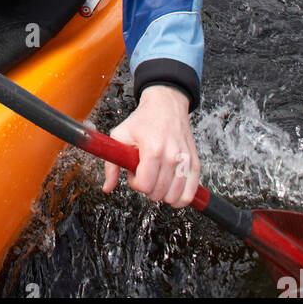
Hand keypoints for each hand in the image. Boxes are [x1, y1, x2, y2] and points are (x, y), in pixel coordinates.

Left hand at [102, 85, 200, 207]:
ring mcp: (185, 160)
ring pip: (174, 197)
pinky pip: (190, 193)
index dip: (135, 183)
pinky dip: (180, 198)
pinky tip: (172, 190)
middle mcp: (172, 156)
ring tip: (157, 177)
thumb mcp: (120, 135)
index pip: (144, 185)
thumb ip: (111, 164)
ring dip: (162, 193)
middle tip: (145, 172)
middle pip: (158, 193)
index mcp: (153, 149)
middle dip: (148, 187)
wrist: (166, 105)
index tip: (134, 172)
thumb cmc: (143, 120)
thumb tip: (107, 187)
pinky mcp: (194, 163)